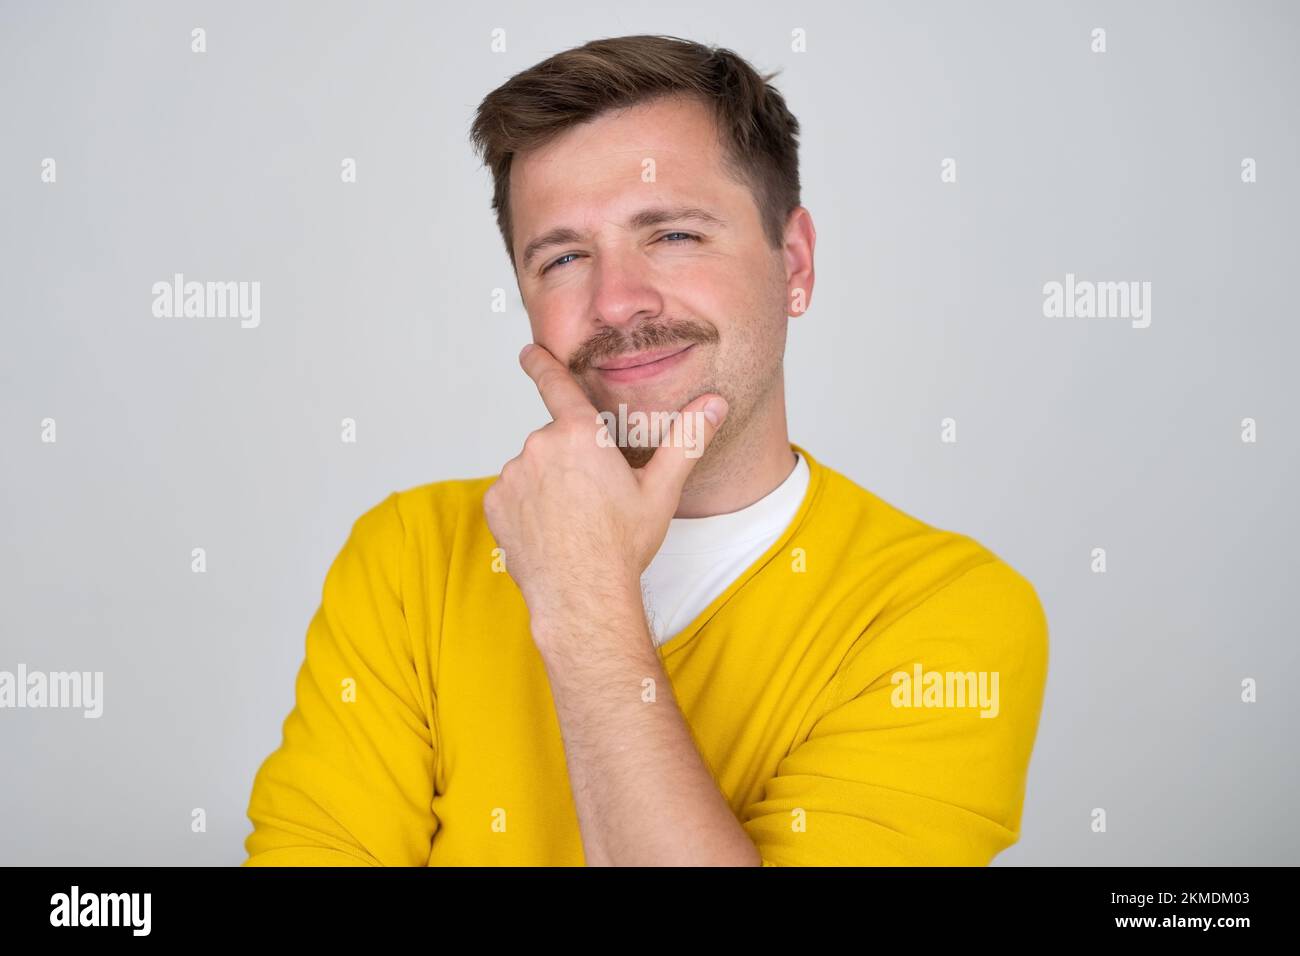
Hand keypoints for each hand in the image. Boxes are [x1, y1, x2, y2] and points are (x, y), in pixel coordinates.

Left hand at [483, 343, 727, 637]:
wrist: (582, 596)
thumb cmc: (622, 545)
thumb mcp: (660, 491)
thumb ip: (686, 440)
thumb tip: (714, 404)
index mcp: (579, 435)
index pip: (556, 385)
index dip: (542, 364)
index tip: (529, 352)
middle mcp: (538, 446)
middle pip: (555, 442)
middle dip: (571, 462)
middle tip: (594, 500)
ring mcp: (512, 476)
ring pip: (533, 469)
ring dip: (549, 485)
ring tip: (573, 521)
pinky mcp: (495, 504)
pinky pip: (512, 494)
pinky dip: (527, 506)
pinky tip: (550, 530)